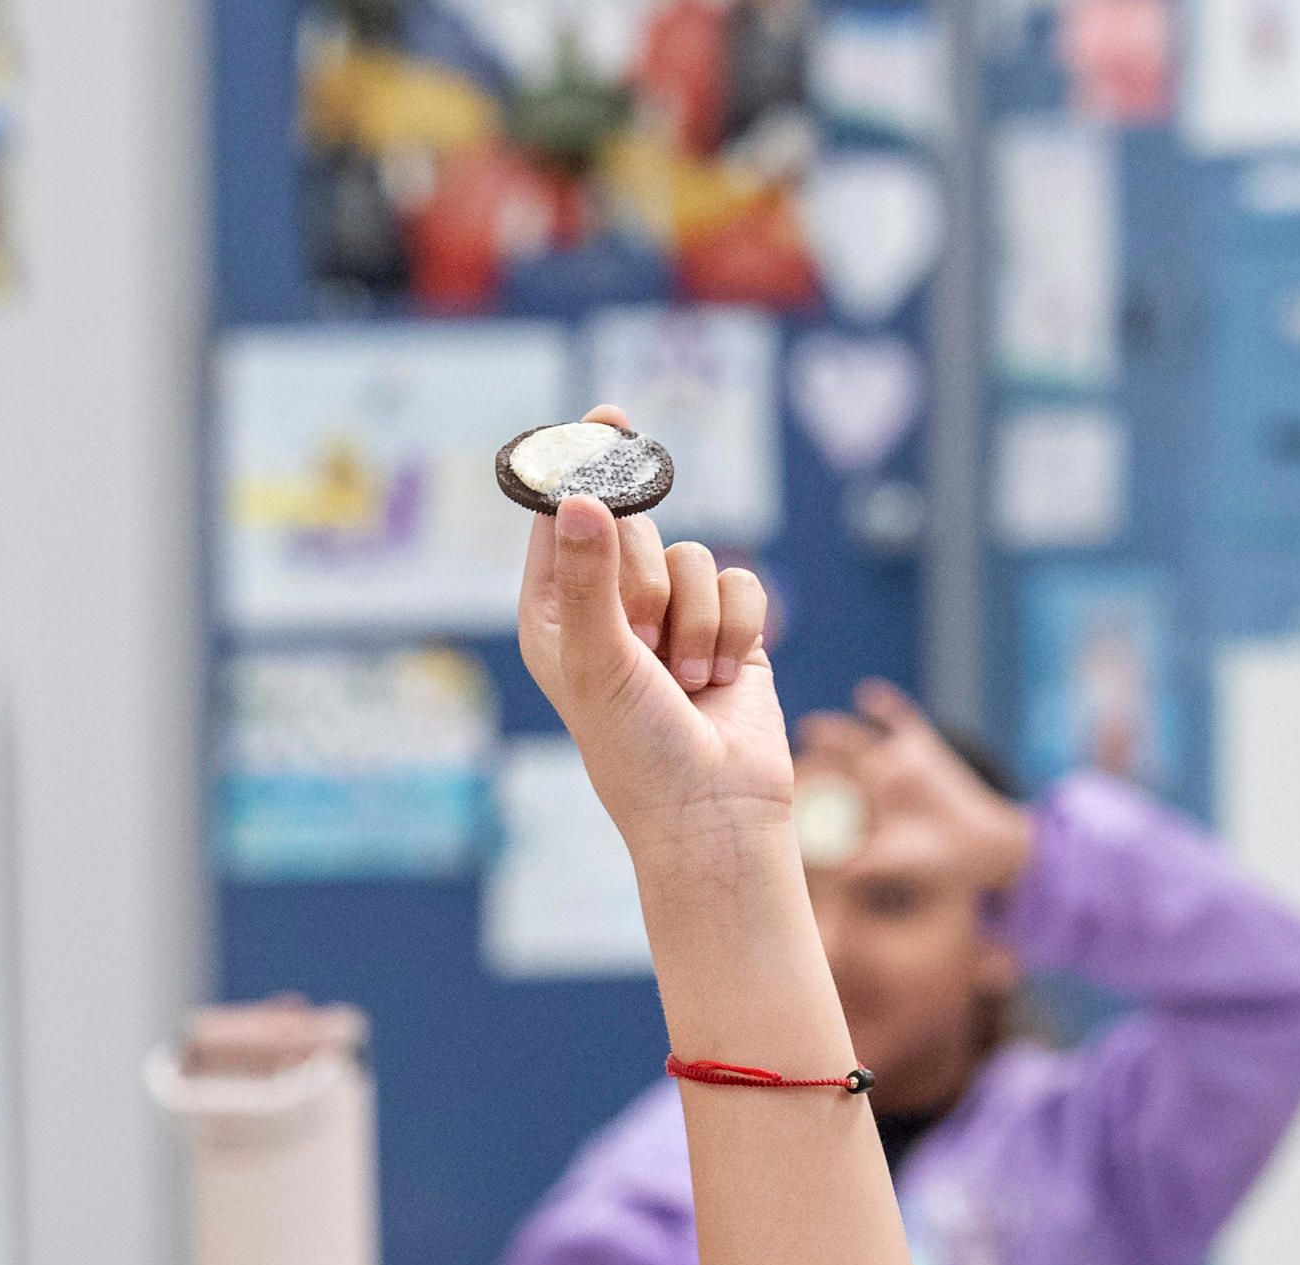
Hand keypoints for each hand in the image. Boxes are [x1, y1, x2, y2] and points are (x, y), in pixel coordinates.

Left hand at [514, 408, 785, 873]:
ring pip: (695, 555)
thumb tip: (581, 498)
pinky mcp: (729, 629)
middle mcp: (610, 607)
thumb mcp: (600, 661)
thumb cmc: (639, 752)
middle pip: (634, 525)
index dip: (583, 465)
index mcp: (556, 613)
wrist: (715, 814)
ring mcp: (672, 616)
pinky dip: (738, 633)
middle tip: (643, 640)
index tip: (607, 416)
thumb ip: (590, 578)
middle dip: (648, 583)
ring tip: (684, 681)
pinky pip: (742, 583)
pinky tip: (722, 683)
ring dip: (696, 623)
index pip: (563, 517)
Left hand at [795, 681, 1037, 900]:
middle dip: (808, 758)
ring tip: (810, 726)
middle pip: (830, 763)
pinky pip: (899, 719)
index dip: (802, 787)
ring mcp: (892, 760)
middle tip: (781, 748)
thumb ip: (862, 864)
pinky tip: (866, 694)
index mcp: (857, 806)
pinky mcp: (919, 745)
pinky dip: (884, 706)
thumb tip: (833, 873)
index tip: (778, 783)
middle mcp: (868, 779)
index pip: (822, 792)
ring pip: (856, 739)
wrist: (977, 843)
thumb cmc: (928, 859)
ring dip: (833, 731)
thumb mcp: (891, 861)